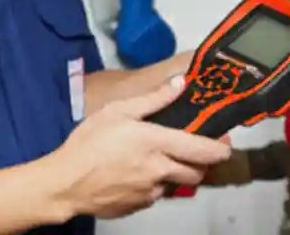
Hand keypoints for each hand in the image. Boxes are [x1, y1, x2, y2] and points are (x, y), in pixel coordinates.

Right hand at [51, 76, 231, 219]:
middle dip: (200, 163)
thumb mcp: (117, 111)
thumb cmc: (88, 144)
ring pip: (176, 184)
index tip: (225, 145)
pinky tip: (136, 174)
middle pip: (197, 172)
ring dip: (176, 174)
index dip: (220, 149)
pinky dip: (154, 185)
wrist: (65, 184)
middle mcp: (159, 170)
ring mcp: (150, 191)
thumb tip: (180, 83)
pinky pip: (155, 195)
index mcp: (157, 143)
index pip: (203, 150)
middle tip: (191, 151)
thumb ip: (153, 98)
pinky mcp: (139, 206)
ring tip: (158, 160)